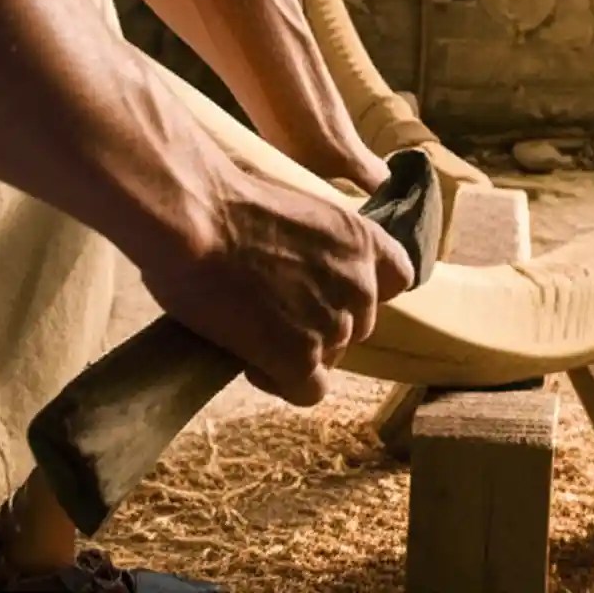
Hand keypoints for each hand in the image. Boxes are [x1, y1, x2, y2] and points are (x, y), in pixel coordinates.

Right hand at [137, 165, 413, 405]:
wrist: (197, 218)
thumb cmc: (228, 202)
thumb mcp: (297, 209)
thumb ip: (321, 245)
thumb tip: (307, 271)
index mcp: (363, 240)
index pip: (397, 278)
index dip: (361, 291)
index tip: (329, 291)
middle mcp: (360, 284)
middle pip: (356, 326)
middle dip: (319, 325)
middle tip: (271, 312)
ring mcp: (333, 324)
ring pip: (329, 360)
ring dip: (296, 353)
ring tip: (251, 332)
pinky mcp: (301, 359)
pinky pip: (309, 391)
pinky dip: (281, 382)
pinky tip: (251, 362)